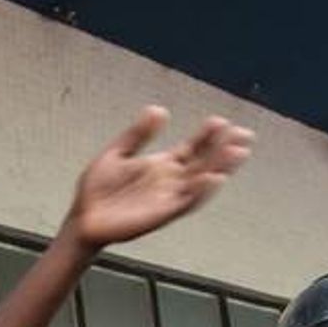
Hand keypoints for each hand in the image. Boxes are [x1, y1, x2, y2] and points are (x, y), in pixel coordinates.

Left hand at [62, 107, 253, 250]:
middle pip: (205, 164)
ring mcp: (168, 199)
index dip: (208, 135)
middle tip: (245, 135)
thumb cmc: (98, 189)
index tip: (222, 121)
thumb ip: (138, 133)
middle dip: (224, 150)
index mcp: (162, 166)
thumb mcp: (118, 152)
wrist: (82, 217)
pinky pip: (186, 202)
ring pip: (201, 182)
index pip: (193, 148)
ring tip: (238, 152)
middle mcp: (170, 182)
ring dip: (220, 168)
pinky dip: (201, 190)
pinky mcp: (161, 214)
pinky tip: (213, 177)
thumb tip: (159, 109)